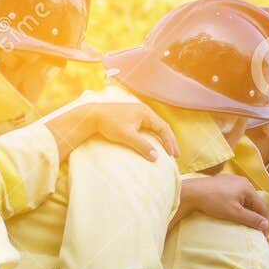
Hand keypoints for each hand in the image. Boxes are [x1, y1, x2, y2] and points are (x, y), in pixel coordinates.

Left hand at [47, 101, 177, 162]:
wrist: (92, 116)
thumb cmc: (109, 124)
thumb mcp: (127, 136)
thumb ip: (142, 146)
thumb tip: (156, 157)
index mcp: (145, 113)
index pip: (163, 128)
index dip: (170, 142)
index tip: (173, 155)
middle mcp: (144, 111)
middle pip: (162, 126)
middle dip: (169, 141)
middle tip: (175, 155)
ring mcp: (138, 113)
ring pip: (156, 127)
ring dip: (163, 138)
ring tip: (167, 150)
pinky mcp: (132, 117)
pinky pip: (149, 127)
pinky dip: (155, 136)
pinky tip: (155, 144)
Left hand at [178, 174, 268, 233]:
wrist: (192, 193)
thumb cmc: (214, 202)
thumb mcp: (235, 213)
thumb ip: (252, 219)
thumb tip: (266, 226)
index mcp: (248, 188)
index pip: (263, 207)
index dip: (264, 222)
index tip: (264, 236)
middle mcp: (243, 181)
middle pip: (255, 202)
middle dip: (257, 216)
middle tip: (256, 231)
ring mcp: (233, 180)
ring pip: (246, 199)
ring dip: (248, 211)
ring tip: (246, 223)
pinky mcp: (223, 182)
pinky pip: (237, 195)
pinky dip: (239, 205)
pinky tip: (234, 212)